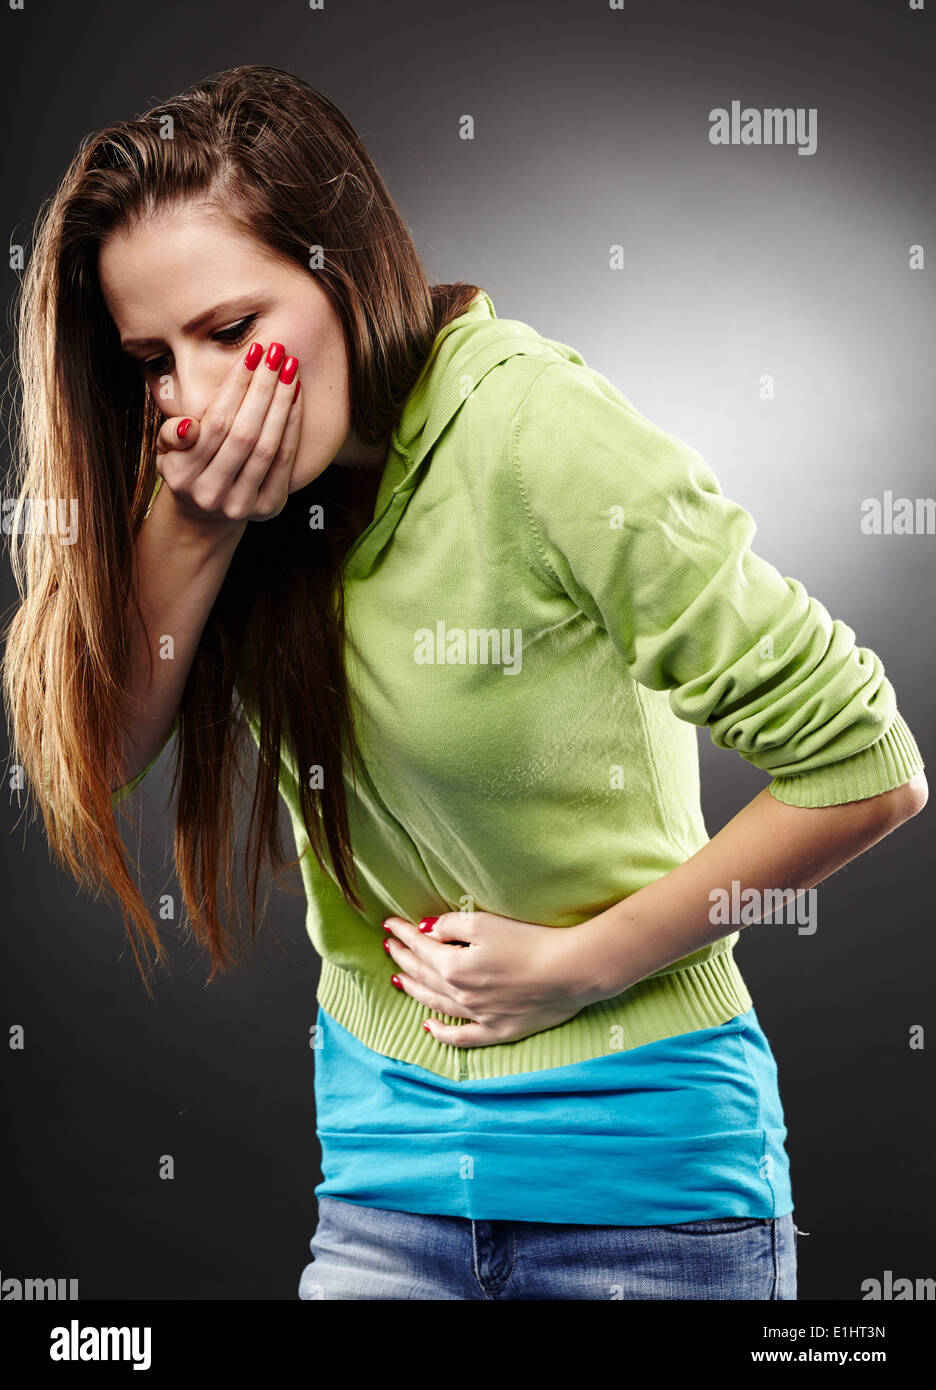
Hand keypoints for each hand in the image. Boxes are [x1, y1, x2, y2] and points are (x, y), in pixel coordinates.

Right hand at [154, 341, 302, 525]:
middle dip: (263, 389)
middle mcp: (211, 494)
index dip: (236, 387)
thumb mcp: (166, 452)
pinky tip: (296, 397)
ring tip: (291, 369)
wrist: (206, 516)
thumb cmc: (187, 468)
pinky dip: (292, 427)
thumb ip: (172, 434)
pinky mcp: (269, 508)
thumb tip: (189, 426)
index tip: (252, 354)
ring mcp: (242, 504)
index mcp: (182, 475)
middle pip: (244, 434)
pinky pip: (285, 462)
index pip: (215, 424)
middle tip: (277, 352)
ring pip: (267, 447)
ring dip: (282, 404)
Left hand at [382, 910, 595, 1047]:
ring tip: (399, 978)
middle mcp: (460, 994)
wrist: (570, 971)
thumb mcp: (486, 922)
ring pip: (435, 1004)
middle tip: (388, 946)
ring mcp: (478, 1016)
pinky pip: (462, 1037)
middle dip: (403, 958)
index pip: (420, 947)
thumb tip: (427, 931)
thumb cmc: (530, 941)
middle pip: (423, 975)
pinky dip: (442, 1034)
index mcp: (453, 966)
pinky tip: (429, 1028)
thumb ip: (450, 925)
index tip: (389, 924)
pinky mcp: (499, 1030)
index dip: (402, 933)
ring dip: (414, 990)